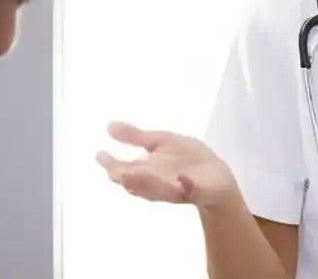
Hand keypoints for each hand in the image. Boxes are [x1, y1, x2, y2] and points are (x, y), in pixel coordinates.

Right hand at [95, 122, 239, 208]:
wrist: (217, 175)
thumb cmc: (187, 158)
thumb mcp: (162, 142)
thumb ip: (137, 136)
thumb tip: (109, 126)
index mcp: (146, 171)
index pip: (123, 170)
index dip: (111, 164)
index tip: (100, 154)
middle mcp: (156, 183)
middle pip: (136, 184)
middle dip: (128, 178)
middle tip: (118, 171)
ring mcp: (175, 188)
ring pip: (157, 190)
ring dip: (149, 184)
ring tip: (138, 173)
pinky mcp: (196, 191)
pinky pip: (190, 190)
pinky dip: (186, 185)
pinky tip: (182, 178)